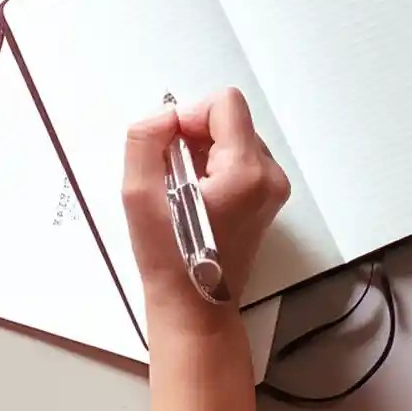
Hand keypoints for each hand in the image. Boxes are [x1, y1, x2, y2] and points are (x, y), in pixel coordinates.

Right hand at [122, 88, 290, 333]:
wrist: (194, 307)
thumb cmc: (166, 256)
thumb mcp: (138, 194)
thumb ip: (145, 140)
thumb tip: (166, 115)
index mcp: (246, 171)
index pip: (225, 103)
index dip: (189, 115)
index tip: (169, 148)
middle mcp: (270, 175)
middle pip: (231, 120)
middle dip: (195, 135)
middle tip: (171, 174)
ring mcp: (273, 189)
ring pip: (234, 138)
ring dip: (203, 152)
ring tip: (182, 189)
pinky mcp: (268, 199)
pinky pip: (240, 159)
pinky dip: (214, 167)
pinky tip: (196, 197)